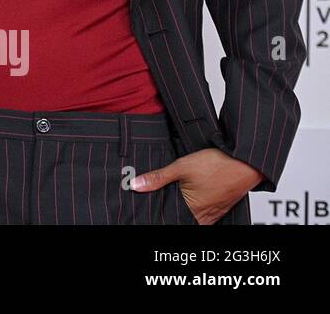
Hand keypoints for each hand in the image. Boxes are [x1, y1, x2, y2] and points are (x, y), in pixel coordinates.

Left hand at [131, 148, 262, 223]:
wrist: (246, 161)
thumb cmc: (217, 164)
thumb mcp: (181, 167)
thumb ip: (158, 178)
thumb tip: (136, 185)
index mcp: (194, 209)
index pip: (174, 220)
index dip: (164, 217)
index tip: (155, 213)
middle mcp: (206, 215)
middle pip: (185, 221)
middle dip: (174, 215)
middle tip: (165, 206)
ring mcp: (216, 212)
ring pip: (197, 220)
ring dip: (187, 213)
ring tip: (178, 203)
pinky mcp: (224, 207)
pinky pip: (208, 215)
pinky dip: (198, 210)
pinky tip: (193, 201)